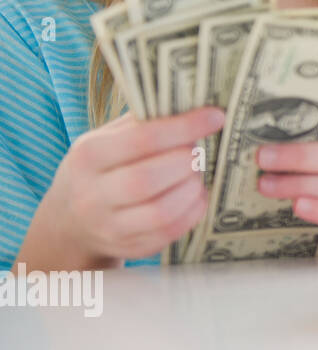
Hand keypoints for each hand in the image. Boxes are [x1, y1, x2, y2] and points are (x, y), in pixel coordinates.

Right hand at [24, 107, 224, 269]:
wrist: (70, 219)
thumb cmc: (101, 168)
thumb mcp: (107, 138)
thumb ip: (144, 122)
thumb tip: (193, 102)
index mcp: (88, 156)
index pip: (142, 139)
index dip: (184, 127)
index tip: (216, 117)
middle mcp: (93, 194)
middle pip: (148, 179)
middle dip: (187, 163)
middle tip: (199, 152)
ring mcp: (109, 226)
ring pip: (161, 211)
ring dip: (192, 189)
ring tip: (197, 175)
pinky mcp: (128, 247)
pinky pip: (169, 232)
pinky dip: (193, 212)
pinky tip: (195, 196)